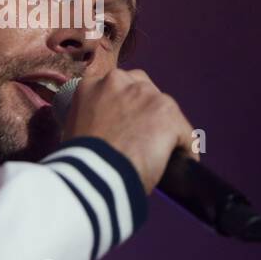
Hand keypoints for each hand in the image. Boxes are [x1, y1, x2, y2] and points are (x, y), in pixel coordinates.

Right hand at [61, 68, 196, 193]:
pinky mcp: (167, 112)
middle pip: (145, 91)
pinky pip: (185, 133)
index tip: (127, 127)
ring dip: (165, 132)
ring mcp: (145, 95)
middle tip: (143, 140)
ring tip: (160, 157)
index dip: (124, 109)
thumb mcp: (75, 131)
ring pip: (166, 112)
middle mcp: (118, 81)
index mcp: (92, 84)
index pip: (118, 88)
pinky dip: (185, 150)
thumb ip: (94, 121)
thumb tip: (110, 135)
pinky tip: (177, 167)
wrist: (93, 179)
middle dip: (147, 113)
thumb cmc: (79, 164)